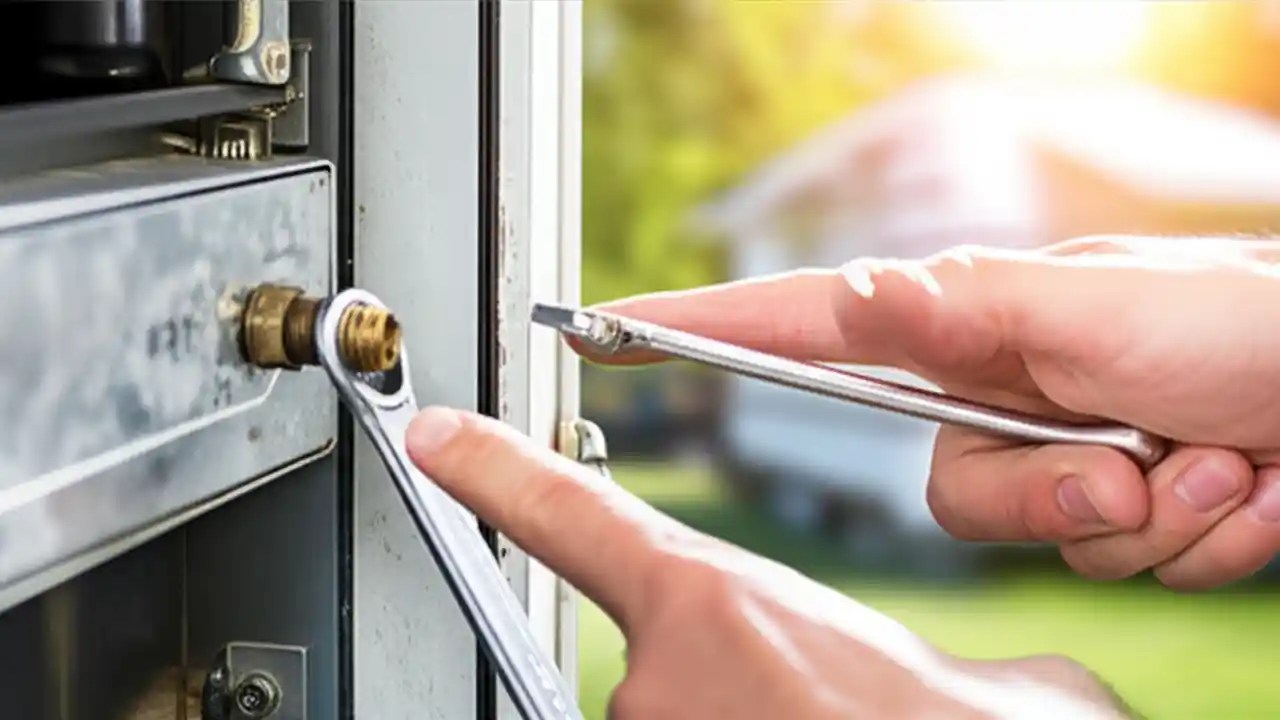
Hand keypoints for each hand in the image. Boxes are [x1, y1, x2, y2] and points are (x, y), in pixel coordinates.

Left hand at [405, 407, 1134, 718]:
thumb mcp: (987, 671)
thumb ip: (911, 654)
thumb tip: (963, 681)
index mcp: (719, 605)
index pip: (572, 514)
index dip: (496, 471)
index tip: (438, 439)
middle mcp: (657, 681)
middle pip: (655, 657)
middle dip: (726, 676)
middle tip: (819, 707)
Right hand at [578, 237, 1279, 589]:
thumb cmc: (1251, 323)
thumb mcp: (1091, 309)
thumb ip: (957, 315)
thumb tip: (843, 291)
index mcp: (977, 325)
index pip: (809, 327)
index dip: (708, 328)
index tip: (615, 328)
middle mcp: (1009, 389)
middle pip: (952, 494)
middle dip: (1054, 501)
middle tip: (1136, 462)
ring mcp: (1068, 450)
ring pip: (1039, 542)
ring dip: (1147, 520)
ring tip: (1221, 459)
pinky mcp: (1122, 503)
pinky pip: (1113, 565)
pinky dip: (1189, 542)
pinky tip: (1242, 487)